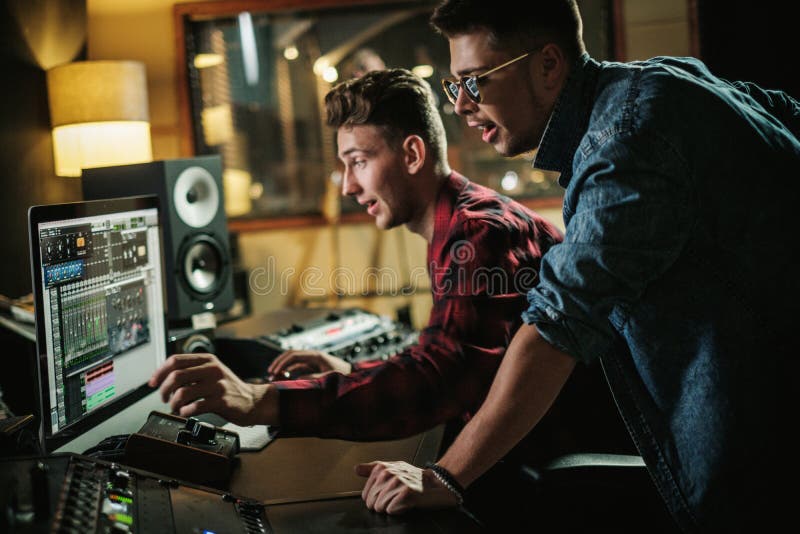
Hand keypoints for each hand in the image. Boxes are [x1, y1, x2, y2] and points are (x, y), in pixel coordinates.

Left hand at [148, 353, 276, 425]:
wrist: (252, 401)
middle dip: (164, 390)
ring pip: (183, 392)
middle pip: (176, 375)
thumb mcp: (212, 372)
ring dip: (174, 403)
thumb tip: (164, 377)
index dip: (160, 372)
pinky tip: (187, 412)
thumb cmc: (228, 389)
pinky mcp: (221, 400)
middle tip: (164, 398)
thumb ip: (192, 371)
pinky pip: (195, 406)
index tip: (153, 383)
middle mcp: (212, 369)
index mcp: (207, 360)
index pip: (175, 360)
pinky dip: (185, 412)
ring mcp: (218, 385)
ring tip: (176, 407)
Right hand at [267, 350, 351, 379]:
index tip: (273, 371)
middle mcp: (313, 357)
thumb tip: (298, 380)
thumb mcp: (328, 377)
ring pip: (294, 362)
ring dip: (284, 368)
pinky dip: (291, 372)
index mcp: (316, 356)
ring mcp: (313, 362)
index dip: (282, 363)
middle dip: (279, 363)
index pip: (293, 355)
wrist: (354, 377)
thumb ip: (313, 378)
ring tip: (274, 377)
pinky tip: (285, 379)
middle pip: (291, 356)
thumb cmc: (344, 375)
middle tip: (269, 373)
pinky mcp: (314, 368)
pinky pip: (299, 368)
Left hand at [356, 461, 459, 513]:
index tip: (387, 496)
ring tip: (402, 500)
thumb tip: (356, 469)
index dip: (375, 500)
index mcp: (381, 468)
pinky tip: (407, 503)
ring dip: (391, 508)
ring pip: (380, 507)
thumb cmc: (414, 478)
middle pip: (371, 503)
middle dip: (382, 505)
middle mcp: (388, 473)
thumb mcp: (392, 468)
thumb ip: (372, 469)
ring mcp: (397, 482)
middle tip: (396, 498)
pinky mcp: (406, 492)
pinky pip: (391, 510)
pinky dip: (398, 510)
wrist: (437, 484)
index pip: (365, 495)